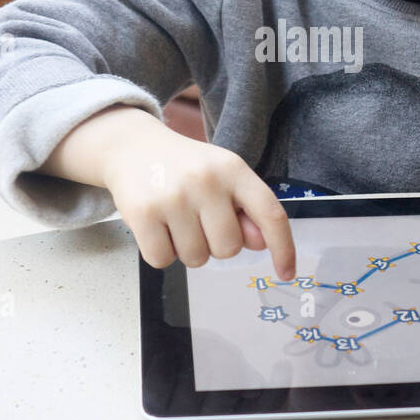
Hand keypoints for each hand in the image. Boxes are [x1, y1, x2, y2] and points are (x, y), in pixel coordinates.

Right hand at [100, 115, 296, 279]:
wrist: (132, 147)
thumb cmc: (185, 169)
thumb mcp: (222, 177)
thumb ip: (246, 210)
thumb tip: (261, 243)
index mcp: (233, 169)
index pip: (270, 214)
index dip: (283, 247)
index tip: (287, 272)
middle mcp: (206, 180)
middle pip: (229, 248)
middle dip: (215, 243)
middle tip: (198, 220)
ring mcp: (173, 197)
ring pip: (196, 258)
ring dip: (187, 249)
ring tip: (175, 219)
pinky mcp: (143, 213)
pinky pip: (163, 260)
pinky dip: (161, 253)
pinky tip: (156, 227)